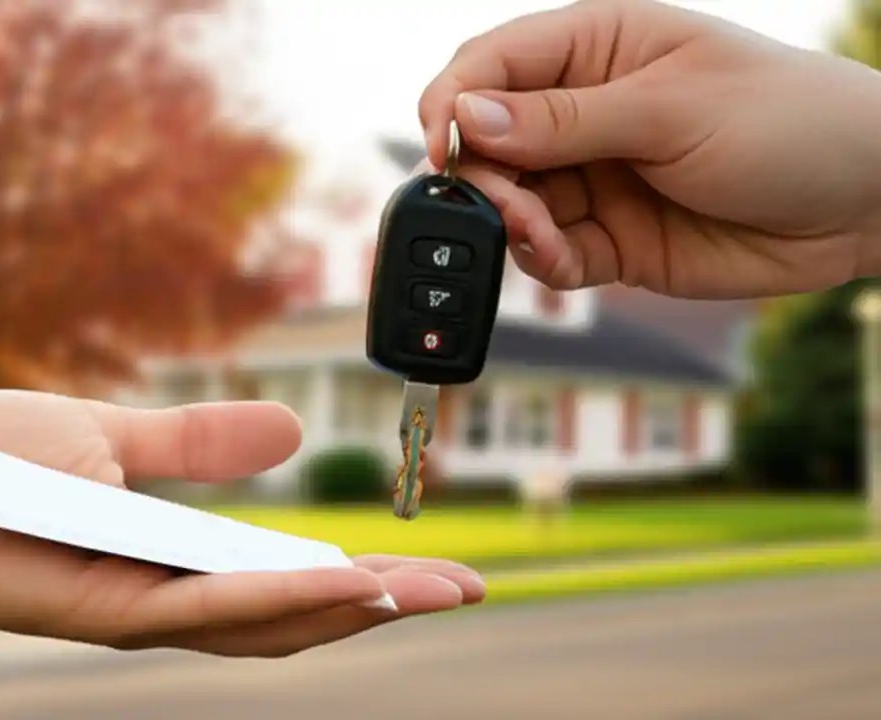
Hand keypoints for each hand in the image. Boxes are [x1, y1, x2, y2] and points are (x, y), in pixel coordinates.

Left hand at [0, 390, 483, 657]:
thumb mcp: (114, 437)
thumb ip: (198, 444)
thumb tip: (290, 430)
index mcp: (171, 556)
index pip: (286, 577)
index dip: (364, 575)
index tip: (435, 563)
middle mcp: (163, 597)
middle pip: (293, 613)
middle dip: (384, 603)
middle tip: (472, 590)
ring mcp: (134, 610)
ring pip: (262, 621)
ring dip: (350, 608)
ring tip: (433, 592)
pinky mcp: (101, 612)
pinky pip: (201, 608)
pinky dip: (274, 598)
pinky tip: (339, 587)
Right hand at [418, 0, 880, 298]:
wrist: (865, 202)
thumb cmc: (789, 120)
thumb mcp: (672, 108)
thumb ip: (564, 119)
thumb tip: (469, 117)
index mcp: (596, 49)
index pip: (493, 63)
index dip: (454, 101)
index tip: (444, 144)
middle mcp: (582, 113)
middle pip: (488, 139)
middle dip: (479, 173)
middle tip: (502, 200)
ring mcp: (593, 178)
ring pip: (509, 203)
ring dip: (508, 223)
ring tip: (539, 232)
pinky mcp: (608, 239)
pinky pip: (547, 253)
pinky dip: (539, 259)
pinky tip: (557, 256)